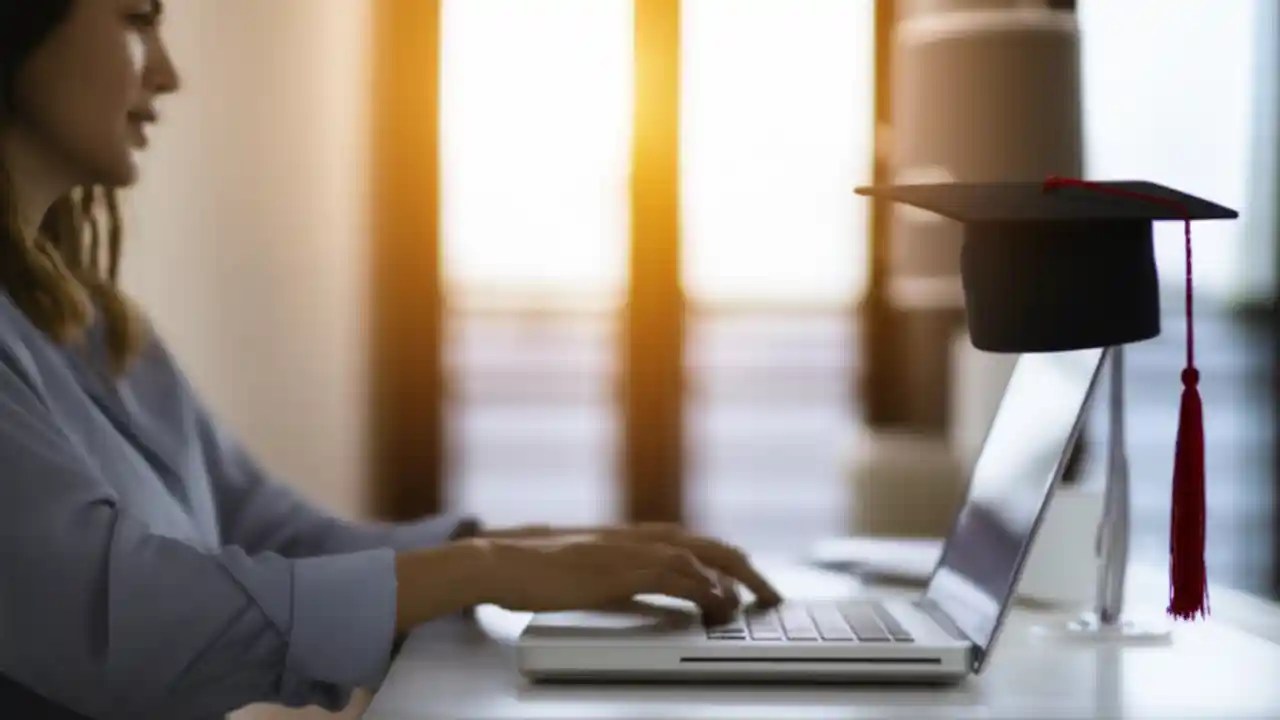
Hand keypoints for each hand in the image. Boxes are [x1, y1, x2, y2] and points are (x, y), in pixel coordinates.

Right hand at [465, 534, 754, 624]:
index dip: (727, 561)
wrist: (498, 560)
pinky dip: (700, 587)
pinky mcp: (618, 570)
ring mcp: (628, 551)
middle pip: (710, 544)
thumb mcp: (593, 577)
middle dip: (745, 569)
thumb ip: (629, 586)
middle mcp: (636, 538)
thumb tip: (663, 603)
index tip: (749, 582)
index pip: (695, 542)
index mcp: (631, 537)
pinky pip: (671, 575)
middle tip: (770, 593)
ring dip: (732, 578)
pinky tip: (717, 601)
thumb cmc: (536, 570)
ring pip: (698, 557)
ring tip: (755, 601)